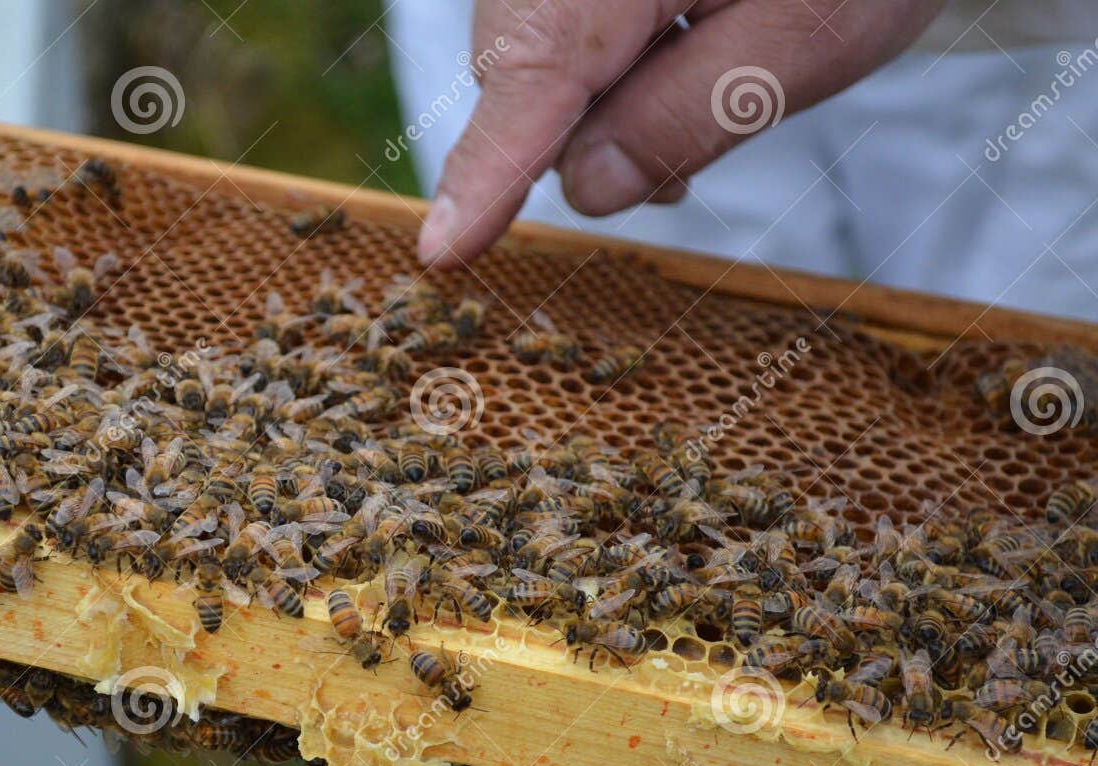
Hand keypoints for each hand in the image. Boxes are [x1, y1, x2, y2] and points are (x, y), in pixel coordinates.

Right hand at [417, 0, 946, 265]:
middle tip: (669, 175)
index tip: (444, 252)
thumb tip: (591, 186)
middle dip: (573, 130)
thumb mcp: (810, 35)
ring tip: (698, 93)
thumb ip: (690, 115)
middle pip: (520, 59)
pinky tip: (678, 54)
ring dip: (596, 95)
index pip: (527, 76)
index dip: (486, 173)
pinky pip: (561, 13)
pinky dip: (606, 54)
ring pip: (537, 43)